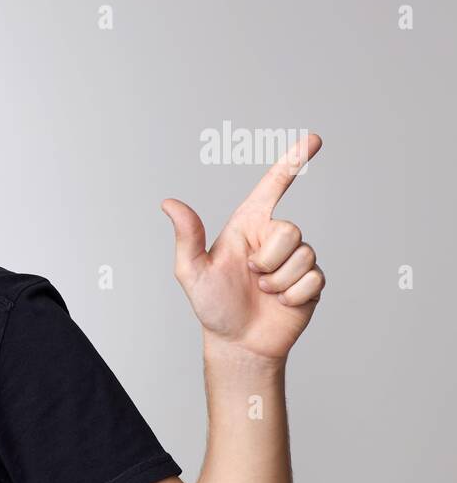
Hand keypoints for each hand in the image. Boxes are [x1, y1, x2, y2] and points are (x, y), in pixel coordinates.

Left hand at [162, 133, 326, 363]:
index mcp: (248, 226)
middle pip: (291, 229)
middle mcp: (273, 238)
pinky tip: (280, 303)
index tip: (313, 139)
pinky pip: (313, 279)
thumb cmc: (213, 305)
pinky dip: (293, 296)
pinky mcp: (312, 281)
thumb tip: (168, 203)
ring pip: (304, 256)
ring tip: (263, 292)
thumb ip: (187, 236)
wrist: (238, 342)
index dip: (292, 162)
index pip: (273, 187)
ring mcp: (295, 259)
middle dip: (269, 259)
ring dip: (278, 282)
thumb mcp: (191, 271)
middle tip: (252, 277)